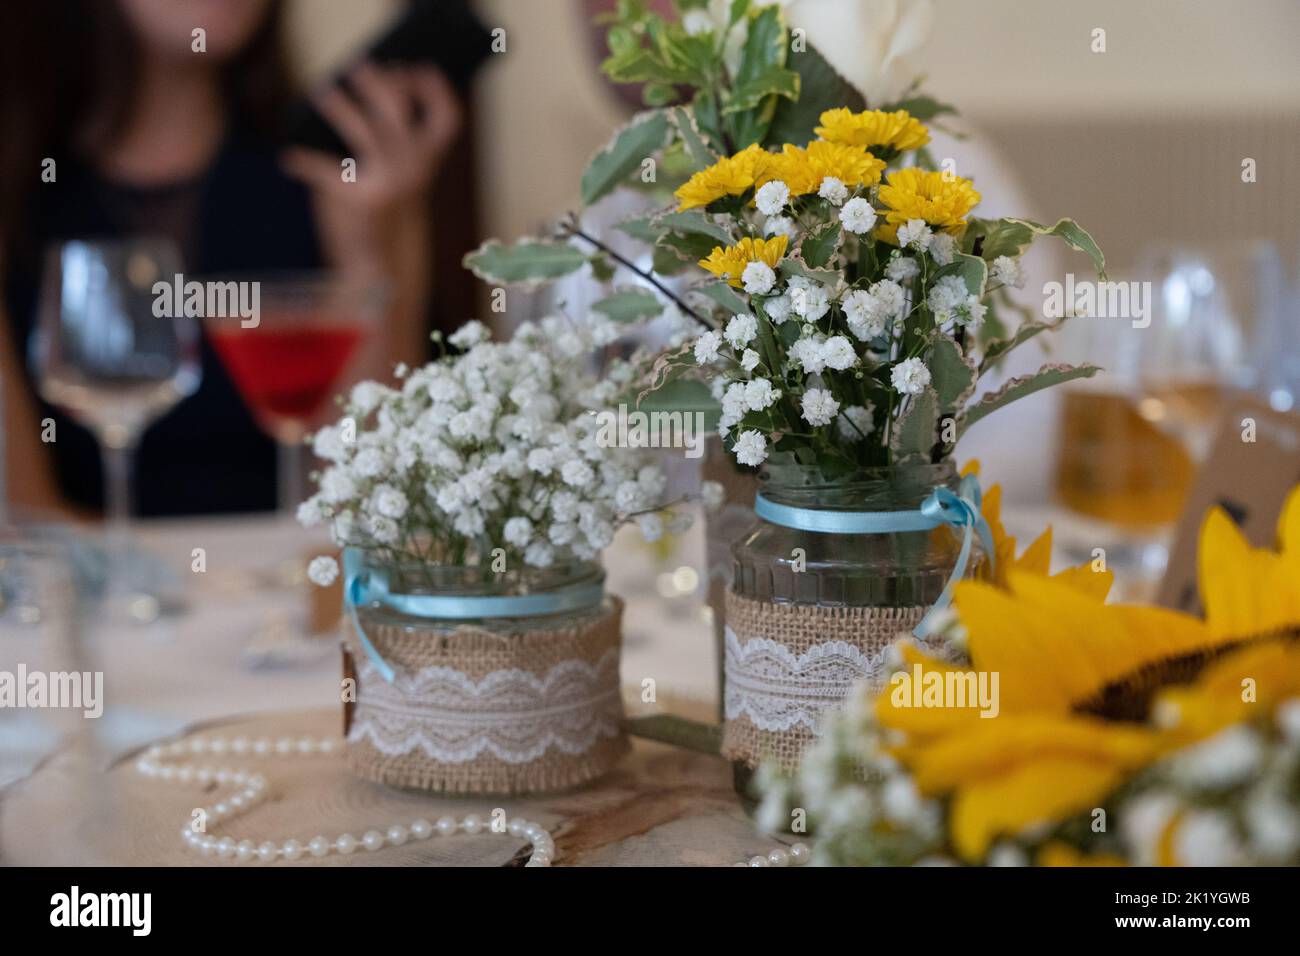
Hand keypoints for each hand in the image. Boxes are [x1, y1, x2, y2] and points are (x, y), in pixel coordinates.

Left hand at [283, 63, 461, 367]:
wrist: (383, 276)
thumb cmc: (382, 223)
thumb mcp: (393, 181)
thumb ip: (382, 146)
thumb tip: (351, 105)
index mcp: (428, 164)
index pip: (446, 118)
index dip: (435, 89)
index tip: (418, 66)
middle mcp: (414, 171)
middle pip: (400, 110)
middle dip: (379, 84)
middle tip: (358, 67)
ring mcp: (389, 184)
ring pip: (367, 131)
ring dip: (343, 108)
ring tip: (321, 92)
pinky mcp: (361, 200)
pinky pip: (329, 172)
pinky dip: (306, 163)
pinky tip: (290, 160)